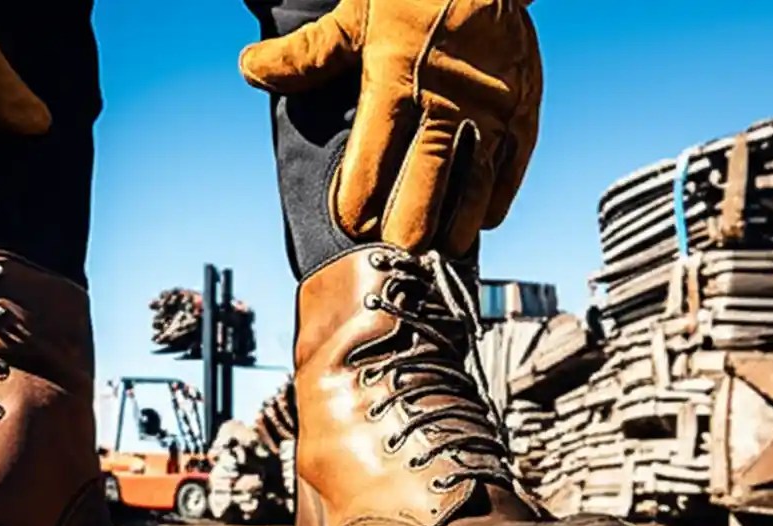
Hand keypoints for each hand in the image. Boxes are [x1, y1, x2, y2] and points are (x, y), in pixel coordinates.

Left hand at [240, 0, 540, 256]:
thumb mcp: (354, 14)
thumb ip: (306, 55)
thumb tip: (251, 69)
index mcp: (397, 83)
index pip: (374, 159)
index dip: (360, 198)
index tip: (349, 224)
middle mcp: (447, 102)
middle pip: (427, 181)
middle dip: (410, 224)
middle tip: (396, 255)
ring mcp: (489, 108)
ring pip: (474, 181)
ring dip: (457, 222)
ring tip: (441, 253)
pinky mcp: (522, 107)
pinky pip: (513, 162)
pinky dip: (499, 195)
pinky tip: (483, 221)